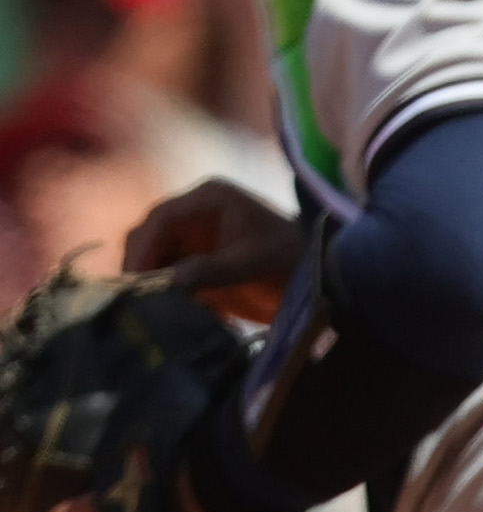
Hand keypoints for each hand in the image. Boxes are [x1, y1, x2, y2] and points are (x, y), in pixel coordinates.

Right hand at [127, 182, 302, 322]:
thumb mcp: (254, 262)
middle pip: (149, 237)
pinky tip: (167, 312)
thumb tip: (169, 282)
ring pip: (153, 259)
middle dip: (140, 266)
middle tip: (133, 299)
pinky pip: (167, 276)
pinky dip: (165, 293)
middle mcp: (194, 213)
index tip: (134, 278)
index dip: (144, 248)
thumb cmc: (292, 259)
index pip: (162, 218)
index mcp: (209, 199)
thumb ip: (212, 269)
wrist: (319, 276)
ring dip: (149, 283)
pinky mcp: (195, 261)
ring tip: (146, 309)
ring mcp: (192, 237)